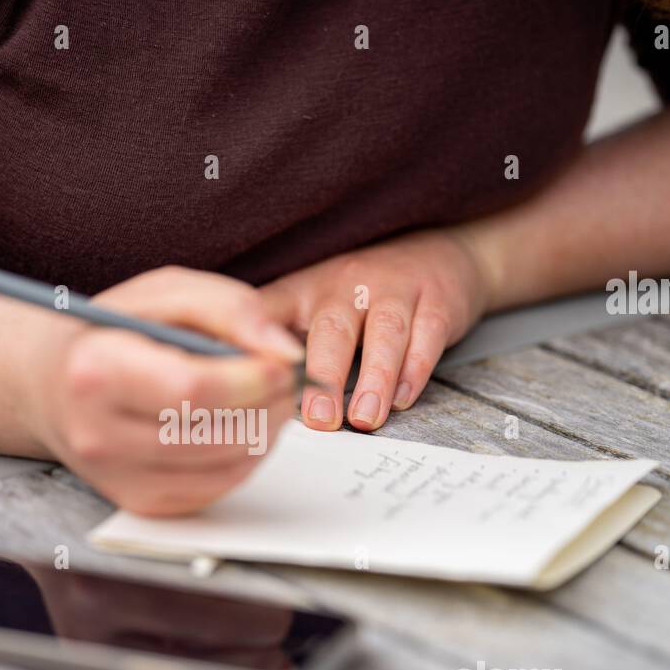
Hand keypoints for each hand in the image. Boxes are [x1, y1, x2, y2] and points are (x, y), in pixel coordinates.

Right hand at [30, 267, 302, 515]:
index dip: (253, 379)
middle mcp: (98, 435)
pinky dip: (244, 457)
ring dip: (265, 432)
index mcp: (96, 373)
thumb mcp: (163, 293)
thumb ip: (228, 307)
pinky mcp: (140, 502)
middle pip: (214, 435)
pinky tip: (242, 424)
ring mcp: (117, 478)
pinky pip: (216, 489)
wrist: (53, 385)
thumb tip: (284, 352)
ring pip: (224, 468)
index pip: (193, 391)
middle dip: (270, 405)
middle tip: (288, 378)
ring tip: (269, 398)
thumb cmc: (113, 333)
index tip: (285, 362)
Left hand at [262, 229, 491, 431]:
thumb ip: (272, 339)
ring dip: (374, 379)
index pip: (268, 313)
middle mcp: (345, 287)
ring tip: (365, 418)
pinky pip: (425, 336)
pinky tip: (403, 399)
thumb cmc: (359, 292)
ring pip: (384, 334)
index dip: (253, 343)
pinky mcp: (435, 302)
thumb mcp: (306, 301)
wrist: (437, 251)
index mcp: (302, 292)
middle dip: (323, 376)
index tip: (244, 379)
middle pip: (331, 329)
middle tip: (319, 419)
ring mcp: (393, 292)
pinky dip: (415, 371)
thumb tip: (233, 384)